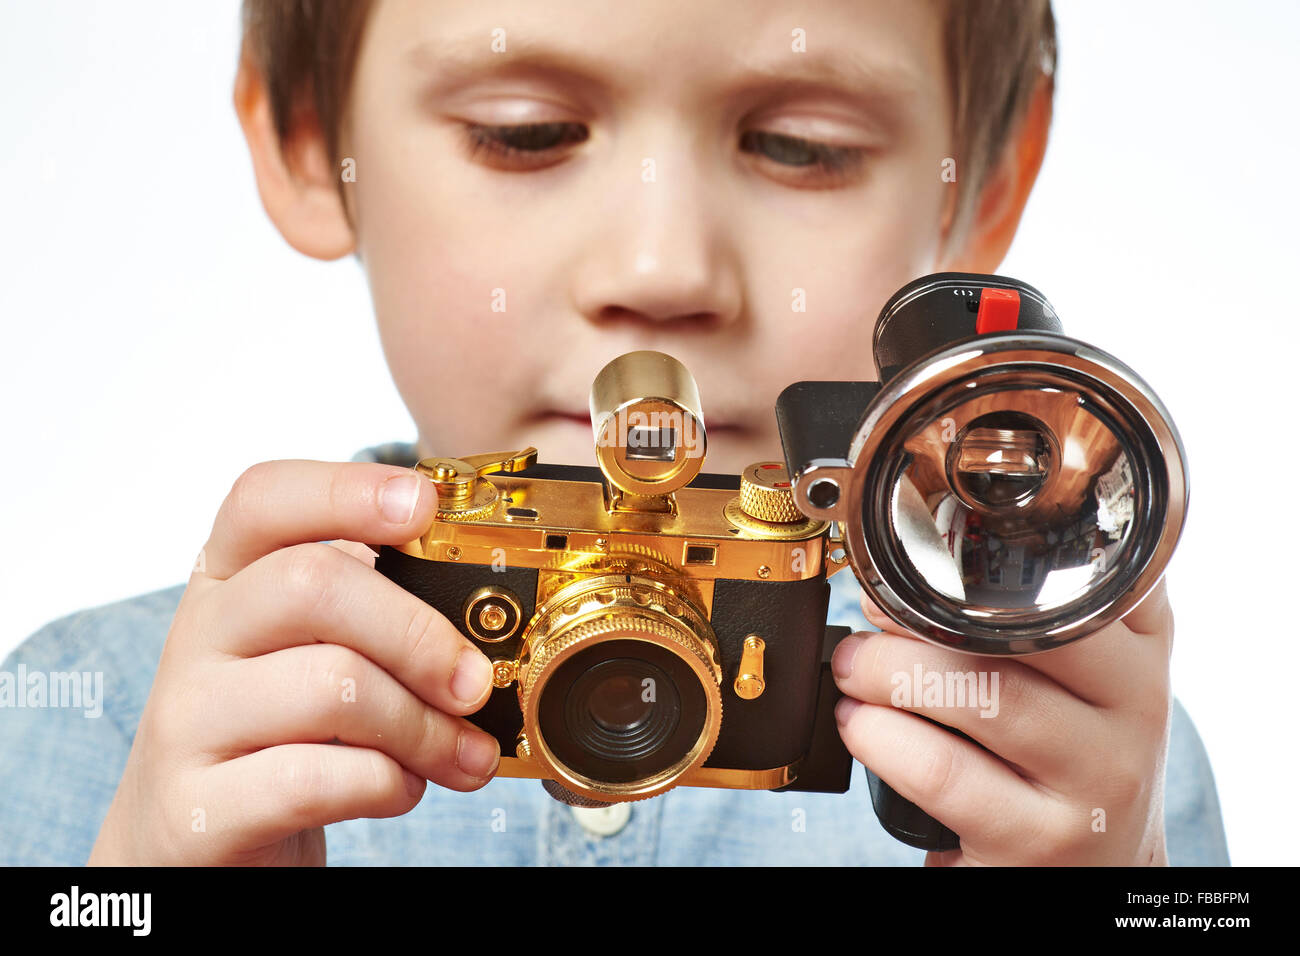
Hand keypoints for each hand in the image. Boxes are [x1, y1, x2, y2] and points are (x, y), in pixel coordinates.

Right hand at [89, 460, 499, 864]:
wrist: (195, 839)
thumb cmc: (281, 730)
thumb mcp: (314, 648)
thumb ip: (375, 610)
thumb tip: (486, 608)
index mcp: (229, 579)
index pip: (262, 498)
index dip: (347, 488)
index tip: (424, 505)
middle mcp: (199, 636)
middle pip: (312, 584)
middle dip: (419, 632)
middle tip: (475, 682)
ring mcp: (188, 721)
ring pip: (329, 685)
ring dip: (423, 725)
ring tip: (459, 753)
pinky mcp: (199, 806)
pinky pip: (314, 777)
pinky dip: (385, 783)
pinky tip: (400, 788)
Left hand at [831, 580, 1173, 865]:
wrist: (1101, 871)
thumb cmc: (1071, 755)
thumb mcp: (1079, 677)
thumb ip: (1026, 612)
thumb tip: (905, 576)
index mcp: (1141, 649)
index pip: (1081, 574)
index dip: (983, 561)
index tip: (920, 562)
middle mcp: (1137, 708)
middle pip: (1025, 630)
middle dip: (922, 616)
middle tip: (872, 618)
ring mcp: (1094, 780)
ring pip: (981, 696)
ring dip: (890, 673)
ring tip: (854, 671)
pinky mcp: (1039, 841)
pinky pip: (942, 771)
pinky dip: (880, 737)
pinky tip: (861, 725)